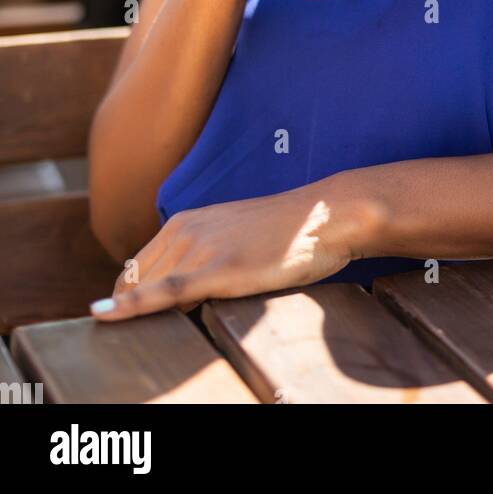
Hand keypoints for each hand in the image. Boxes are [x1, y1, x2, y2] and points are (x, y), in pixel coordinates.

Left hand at [89, 177, 383, 320]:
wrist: (322, 217)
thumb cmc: (287, 232)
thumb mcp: (234, 236)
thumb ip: (204, 254)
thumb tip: (183, 288)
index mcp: (187, 221)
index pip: (138, 264)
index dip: (125, 295)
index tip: (118, 320)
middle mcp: (185, 229)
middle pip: (135, 277)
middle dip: (123, 306)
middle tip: (121, 338)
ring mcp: (200, 248)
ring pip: (145, 285)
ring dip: (127, 311)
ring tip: (117, 340)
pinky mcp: (217, 268)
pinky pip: (164, 291)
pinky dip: (132, 305)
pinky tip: (105, 316)